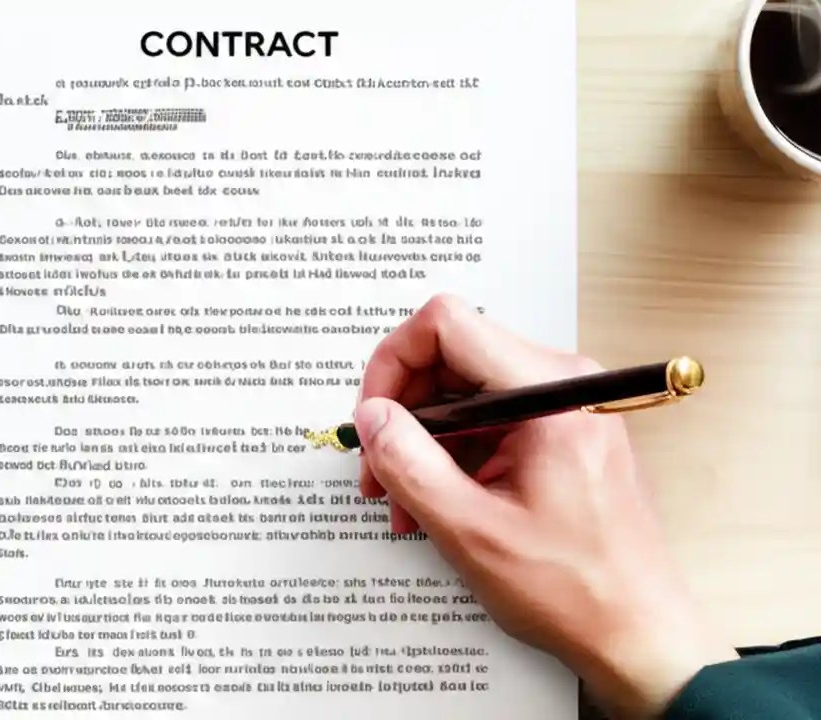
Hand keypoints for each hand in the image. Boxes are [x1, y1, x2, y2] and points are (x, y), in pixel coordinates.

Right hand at [353, 294, 736, 719]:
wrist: (638, 634)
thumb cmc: (575, 590)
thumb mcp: (469, 529)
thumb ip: (409, 462)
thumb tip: (371, 415)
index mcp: (551, 392)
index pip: (448, 324)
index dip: (392, 362)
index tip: (372, 415)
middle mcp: (564, 383)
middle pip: (451, 355)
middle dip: (403, 412)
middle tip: (378, 470)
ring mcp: (566, 405)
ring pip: (464, 392)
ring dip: (423, 441)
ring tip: (405, 502)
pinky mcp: (561, 431)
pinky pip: (488, 419)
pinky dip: (452, 455)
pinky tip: (436, 502)